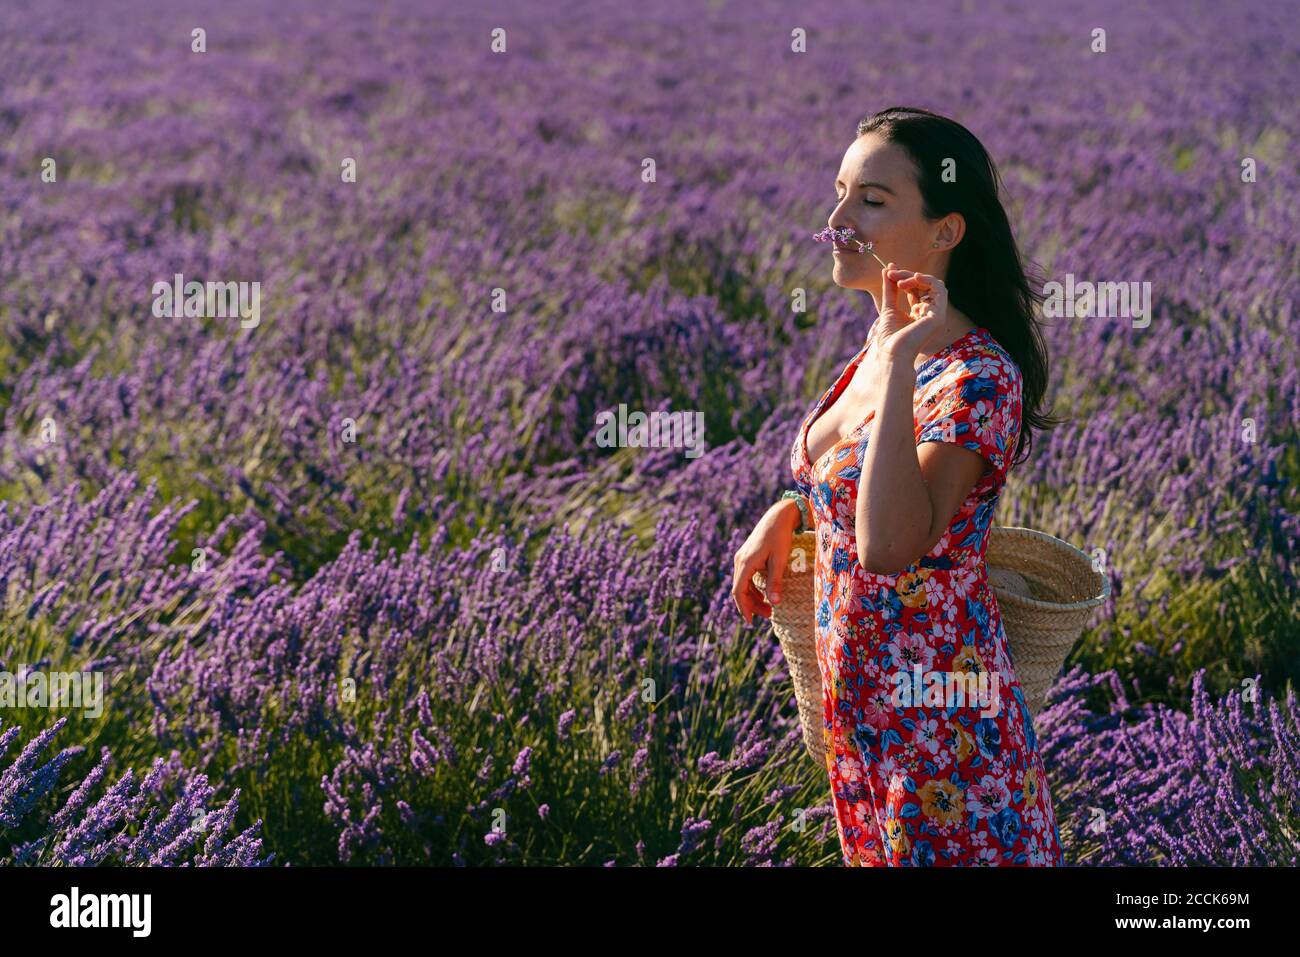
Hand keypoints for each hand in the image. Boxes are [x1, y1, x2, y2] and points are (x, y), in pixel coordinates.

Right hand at [731, 500, 800, 624]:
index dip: (744, 608)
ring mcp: (742, 558)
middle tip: (768, 616)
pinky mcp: (747, 556)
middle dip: (751, 605)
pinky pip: (746, 577)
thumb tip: (774, 604)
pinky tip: (765, 593)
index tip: (751, 621)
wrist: (778, 517)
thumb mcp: (780, 561)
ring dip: (753, 597)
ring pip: (742, 584)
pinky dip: (753, 588)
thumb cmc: (780, 537)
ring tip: (769, 608)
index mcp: (745, 563)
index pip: (739, 591)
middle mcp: (740, 561)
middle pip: (739, 590)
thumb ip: (775, 582)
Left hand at [870, 262, 949, 362]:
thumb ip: (890, 289)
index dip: (904, 278)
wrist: (892, 355)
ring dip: (915, 278)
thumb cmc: (890, 338)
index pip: (916, 289)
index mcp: (919, 313)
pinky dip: (929, 280)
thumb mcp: (888, 307)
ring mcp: (936, 314)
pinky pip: (940, 290)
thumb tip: (888, 268)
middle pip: (924, 285)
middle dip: (907, 276)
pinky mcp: (939, 315)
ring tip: (899, 281)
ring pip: (933, 285)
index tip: (889, 272)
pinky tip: (915, 277)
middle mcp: (929, 313)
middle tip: (892, 274)